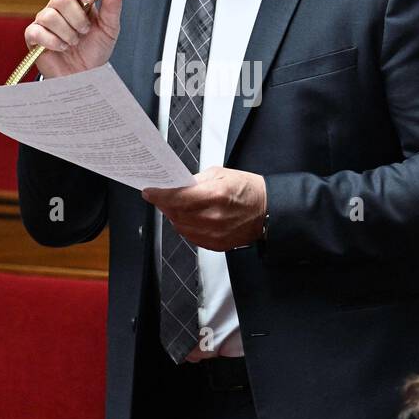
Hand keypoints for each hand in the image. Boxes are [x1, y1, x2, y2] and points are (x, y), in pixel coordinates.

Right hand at [24, 0, 126, 78]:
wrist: (85, 76)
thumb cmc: (94, 51)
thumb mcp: (109, 29)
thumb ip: (113, 7)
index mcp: (77, 0)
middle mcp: (59, 8)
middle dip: (77, 18)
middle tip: (84, 31)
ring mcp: (45, 21)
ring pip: (50, 15)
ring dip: (68, 32)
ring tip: (74, 42)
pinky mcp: (34, 37)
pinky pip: (37, 31)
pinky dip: (54, 41)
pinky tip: (62, 47)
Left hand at [142, 167, 266, 251]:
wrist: (269, 211)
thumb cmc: (249, 190)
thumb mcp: (222, 174)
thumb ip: (197, 180)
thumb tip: (178, 186)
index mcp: (215, 195)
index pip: (177, 198)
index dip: (159, 195)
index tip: (149, 191)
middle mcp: (214, 217)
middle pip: (175, 214)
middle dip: (165, 205)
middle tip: (161, 197)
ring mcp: (215, 234)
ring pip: (181, 227)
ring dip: (174, 216)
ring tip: (176, 206)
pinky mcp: (217, 244)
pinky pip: (191, 237)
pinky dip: (186, 227)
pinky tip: (189, 218)